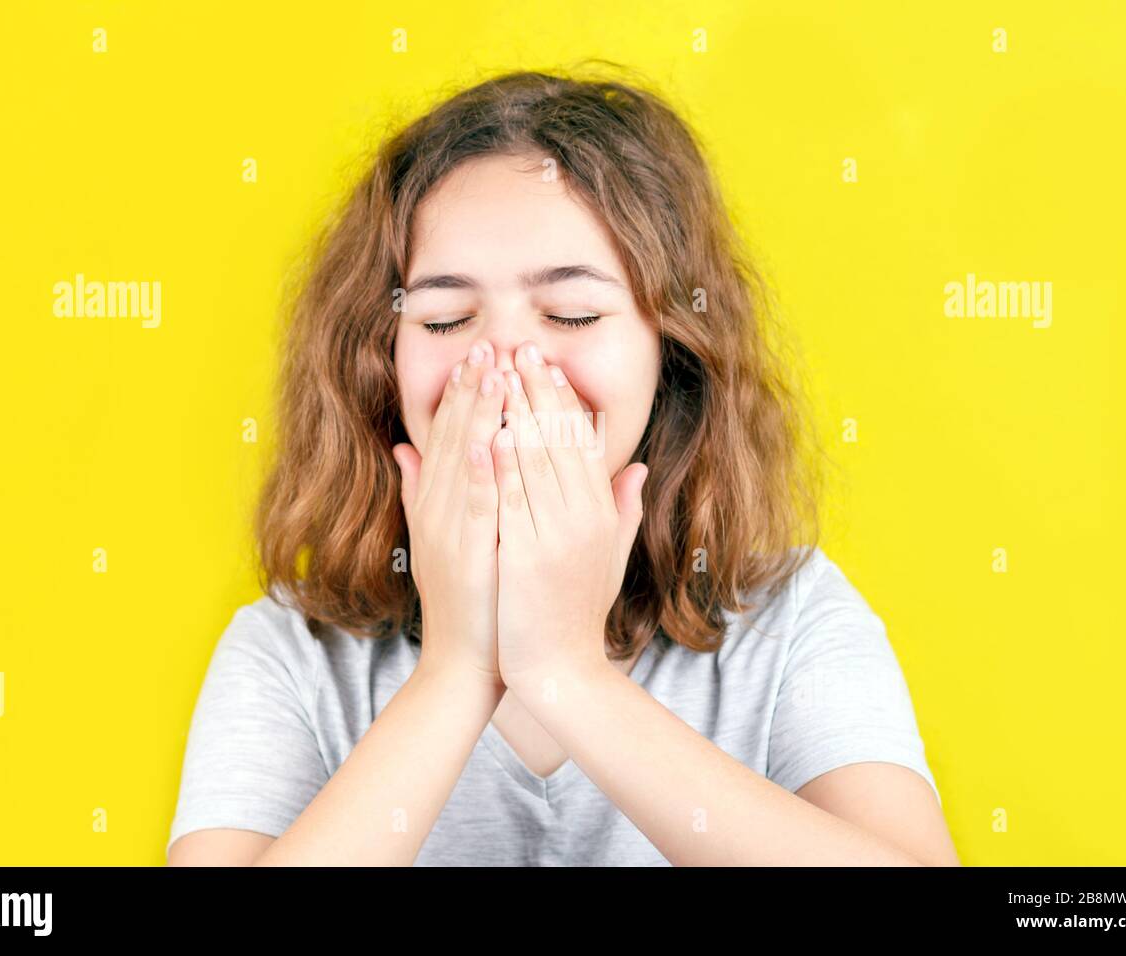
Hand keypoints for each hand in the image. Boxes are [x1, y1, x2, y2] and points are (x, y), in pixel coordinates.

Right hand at [392, 341, 506, 689]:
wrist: (464, 662)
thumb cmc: (466, 601)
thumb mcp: (437, 538)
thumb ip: (419, 491)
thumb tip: (403, 447)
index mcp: (435, 506)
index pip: (447, 438)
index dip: (461, 395)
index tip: (479, 356)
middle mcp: (436, 511)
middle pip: (452, 438)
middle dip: (471, 389)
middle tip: (488, 344)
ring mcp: (449, 531)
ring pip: (463, 460)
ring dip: (476, 413)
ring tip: (491, 369)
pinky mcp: (466, 554)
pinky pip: (475, 504)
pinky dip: (478, 468)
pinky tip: (487, 435)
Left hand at [491, 341, 648, 689]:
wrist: (560, 669)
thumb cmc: (577, 613)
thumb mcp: (609, 556)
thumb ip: (622, 508)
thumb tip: (636, 467)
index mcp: (601, 513)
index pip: (582, 441)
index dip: (562, 400)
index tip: (544, 364)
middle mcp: (584, 518)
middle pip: (560, 440)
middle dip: (537, 390)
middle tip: (518, 348)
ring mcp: (557, 537)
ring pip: (536, 459)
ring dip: (516, 411)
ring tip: (498, 372)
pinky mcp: (528, 556)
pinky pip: (513, 499)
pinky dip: (502, 462)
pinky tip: (489, 430)